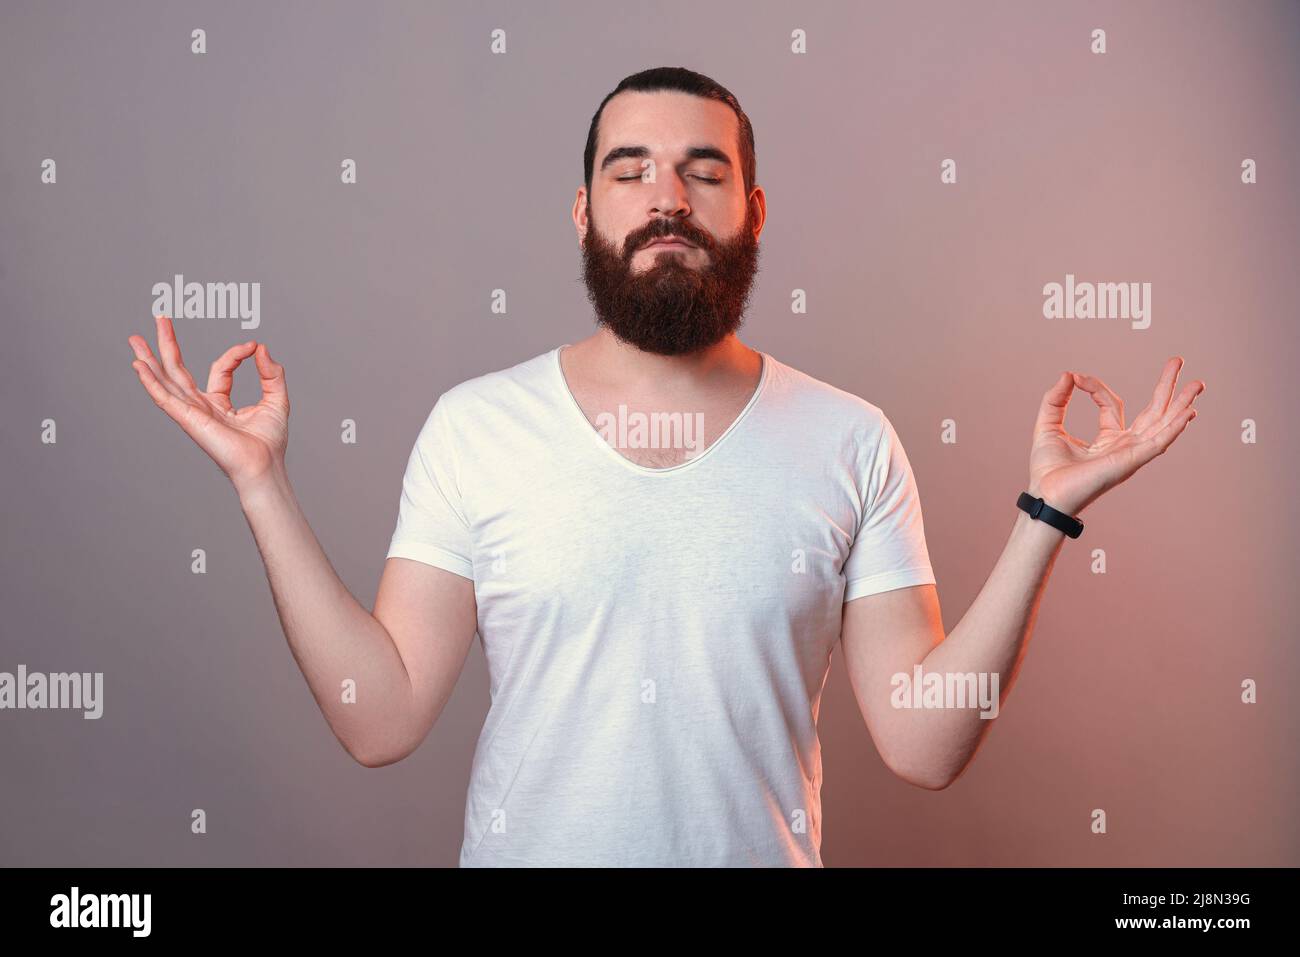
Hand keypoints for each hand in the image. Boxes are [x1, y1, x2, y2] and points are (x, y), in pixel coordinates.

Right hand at [128, 314, 289, 489]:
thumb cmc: (269, 443)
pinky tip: (138, 366)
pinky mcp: (188, 420)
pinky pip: (164, 398)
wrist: (264, 466)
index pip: (221, 368)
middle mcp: (202, 407)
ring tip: (135, 338)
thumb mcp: (276, 399)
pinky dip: (150, 382)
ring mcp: (192, 413)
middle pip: (179, 370)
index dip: (236, 353)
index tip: (253, 347)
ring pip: (167, 380)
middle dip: (168, 343)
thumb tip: (261, 348)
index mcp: (220, 403)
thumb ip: (271, 373)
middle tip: (160, 316)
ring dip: (150, 358)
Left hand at [1028, 357, 1204, 515]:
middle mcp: (1124, 446)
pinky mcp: (1131, 461)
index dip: (1095, 387)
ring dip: (1181, 404)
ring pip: (1162, 424)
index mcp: (1108, 439)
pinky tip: (1188, 413)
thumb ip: (1055, 399)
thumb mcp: (1047, 425)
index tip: (1077, 378)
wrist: (1046, 494)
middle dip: (1167, 387)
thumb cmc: (1047, 470)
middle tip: (1178, 361)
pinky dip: (1174, 428)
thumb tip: (1068, 375)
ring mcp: (1130, 454)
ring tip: (1197, 383)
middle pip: (1153, 411)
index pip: (1112, 404)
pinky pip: (1158, 442)